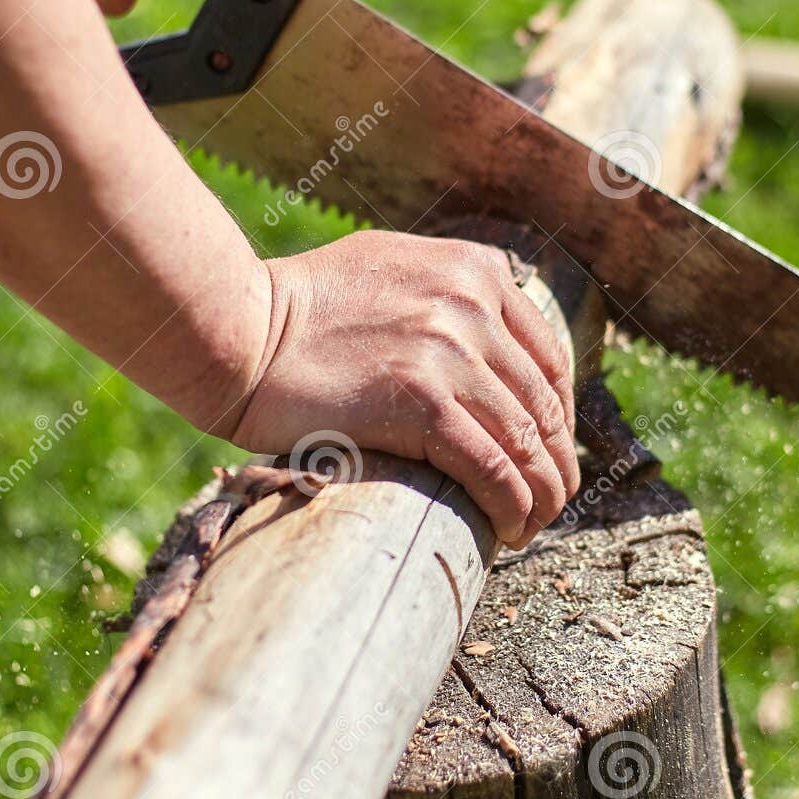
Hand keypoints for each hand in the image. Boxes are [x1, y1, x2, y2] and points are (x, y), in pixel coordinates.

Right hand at [234, 232, 580, 548]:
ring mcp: (451, 352)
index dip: (558, 417)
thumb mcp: (390, 267)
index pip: (548, 357)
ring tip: (530, 527)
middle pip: (544, 404)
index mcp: (476, 271)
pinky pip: (492, 468)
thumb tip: (488, 343)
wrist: (239, 331)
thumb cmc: (299, 310)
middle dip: (555, 465)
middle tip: (549, 504)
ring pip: (526, 442)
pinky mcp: (422, 403)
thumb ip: (447, 292)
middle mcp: (473, 304)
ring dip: (541, 496)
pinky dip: (511, 507)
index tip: (547, 454)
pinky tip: (508, 530)